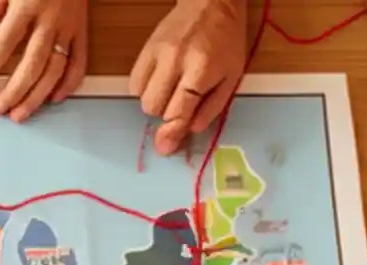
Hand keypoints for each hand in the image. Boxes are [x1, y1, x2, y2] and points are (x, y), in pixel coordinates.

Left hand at [0, 0, 88, 121]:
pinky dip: (70, 82)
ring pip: (55, 68)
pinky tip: (55, 98)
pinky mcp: (83, 27)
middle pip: (32, 64)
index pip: (2, 46)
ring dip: (38, 95)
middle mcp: (50, 18)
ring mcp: (70, 25)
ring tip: (20, 114)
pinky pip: (80, 60)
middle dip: (14, 91)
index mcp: (26, 4)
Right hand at [129, 0, 245, 154]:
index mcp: (201, 69)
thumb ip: (213, 105)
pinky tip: (159, 82)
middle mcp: (175, 61)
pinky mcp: (145, 49)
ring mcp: (157, 54)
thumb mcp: (233, 75)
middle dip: (166, 113)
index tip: (164, 148)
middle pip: (154, 108)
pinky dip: (144, 90)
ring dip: (155, 102)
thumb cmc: (227, 40)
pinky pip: (134, 83)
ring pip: (142, 98)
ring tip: (171, 90)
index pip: (179, 109)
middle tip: (180, 104)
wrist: (211, 2)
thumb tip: (192, 129)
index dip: (172, 132)